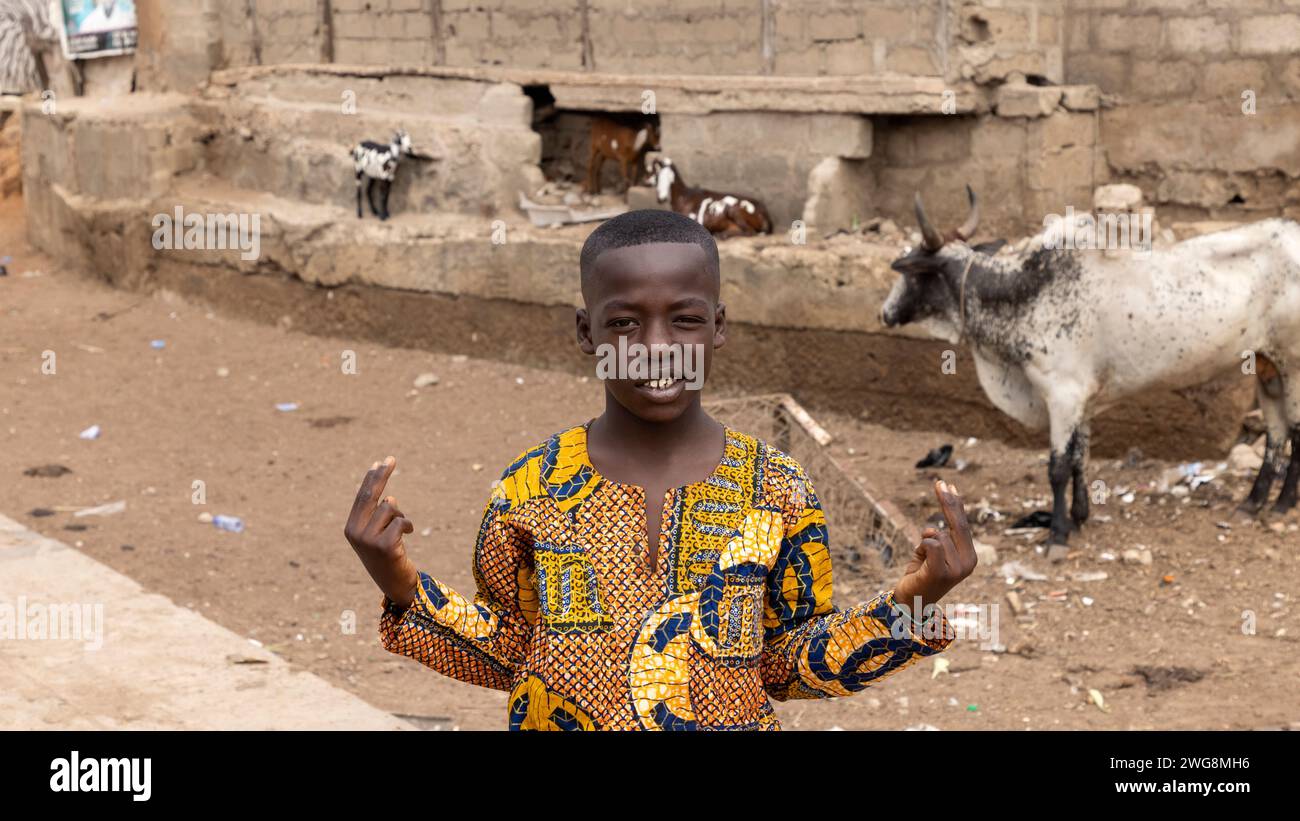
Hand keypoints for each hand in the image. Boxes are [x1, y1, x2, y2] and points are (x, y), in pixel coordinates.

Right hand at [344, 456, 419, 609]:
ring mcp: (368, 540)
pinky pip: (401, 522)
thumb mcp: (379, 534)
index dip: (371, 478)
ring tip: (400, 531)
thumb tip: (390, 497)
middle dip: (381, 475)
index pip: (362, 497)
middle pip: (370, 496)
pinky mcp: (384, 546)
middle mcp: (355, 533)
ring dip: (400, 516)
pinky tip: (406, 537)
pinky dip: (407, 525)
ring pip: (390, 508)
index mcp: (350, 528)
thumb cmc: (388, 557)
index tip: (380, 462)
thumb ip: (380, 516)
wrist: (396, 584)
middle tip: (391, 459)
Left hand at [892, 479, 977, 619]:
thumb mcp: (932, 553)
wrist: (911, 603)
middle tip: (940, 482)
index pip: (962, 524)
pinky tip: (920, 564)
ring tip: (923, 563)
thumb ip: (938, 538)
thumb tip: (933, 527)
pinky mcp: (943, 572)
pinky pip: (930, 543)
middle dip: (947, 501)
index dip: (955, 504)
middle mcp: (969, 562)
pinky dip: (921, 548)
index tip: (949, 485)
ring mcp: (958, 568)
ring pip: (936, 535)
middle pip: (956, 524)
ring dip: (923, 545)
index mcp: (970, 557)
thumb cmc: (921, 576)